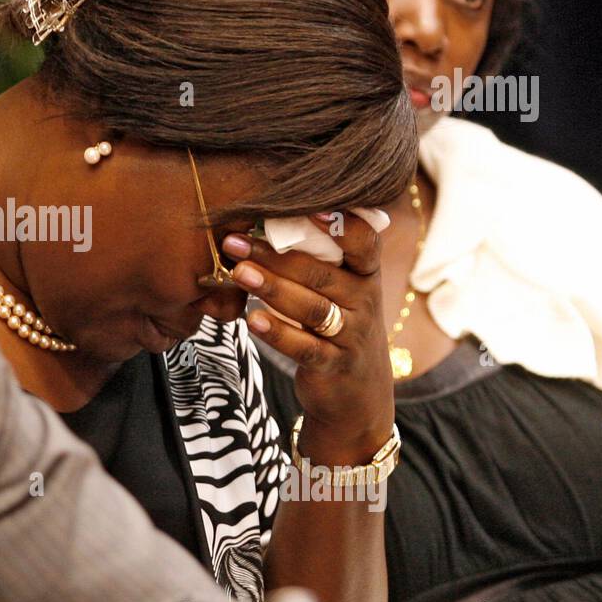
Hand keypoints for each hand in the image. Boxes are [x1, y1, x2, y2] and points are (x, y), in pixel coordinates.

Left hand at [221, 212, 393, 461]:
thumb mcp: (342, 292)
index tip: (310, 207)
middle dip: (276, 255)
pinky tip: (251, 320)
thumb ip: (320, 260)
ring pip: (312, 308)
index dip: (343, 224)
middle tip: (234, 241)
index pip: (365, 243)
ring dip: (272, 287)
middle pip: (321, 274)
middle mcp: (365, 303)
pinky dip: (277, 333)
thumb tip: (267, 217)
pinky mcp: (333, 366)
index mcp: (366, 276)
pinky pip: (305, 348)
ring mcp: (352, 336)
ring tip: (238, 273)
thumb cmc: (339, 327)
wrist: (358, 394)